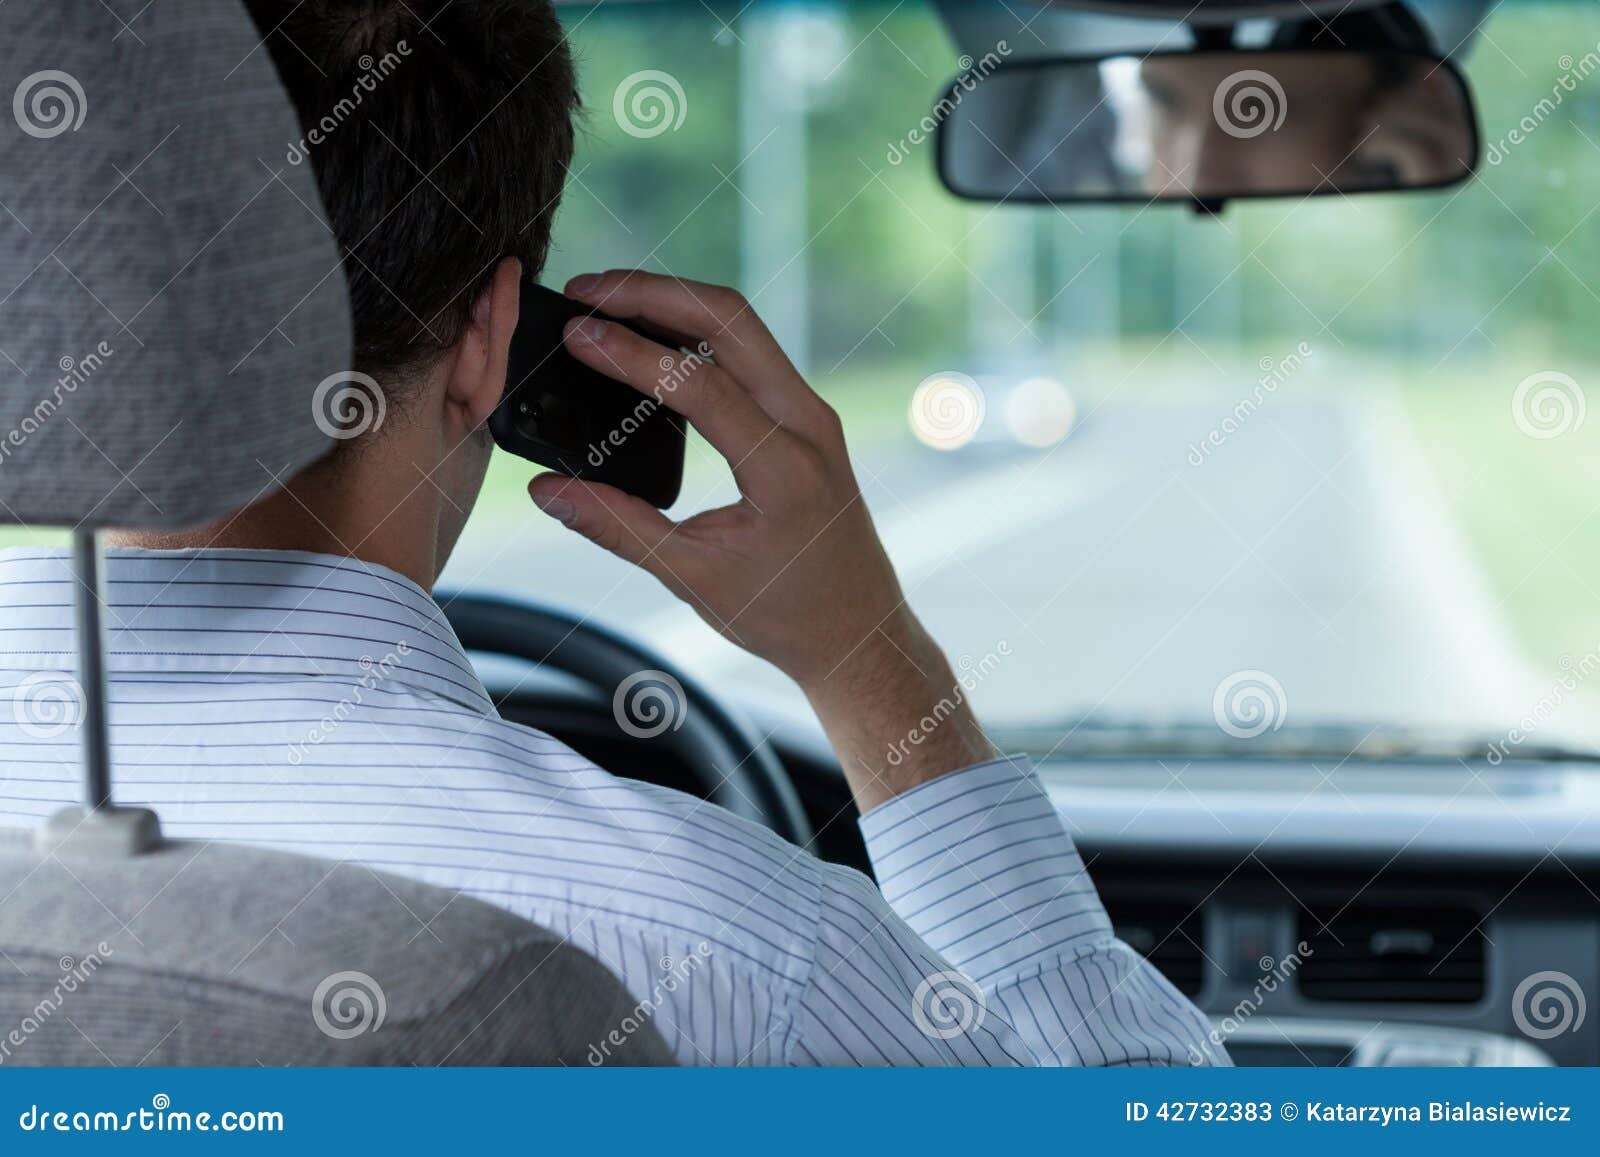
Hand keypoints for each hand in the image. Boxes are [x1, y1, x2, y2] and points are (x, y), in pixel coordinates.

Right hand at [526, 271, 997, 806]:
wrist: (859, 633)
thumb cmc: (787, 615)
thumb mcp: (694, 578)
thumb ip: (617, 528)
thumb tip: (546, 491)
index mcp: (785, 469)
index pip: (700, 384)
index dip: (630, 352)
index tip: (576, 332)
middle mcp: (809, 426)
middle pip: (731, 320)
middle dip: (654, 292)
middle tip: (586, 288)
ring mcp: (814, 415)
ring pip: (745, 326)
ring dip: (676, 301)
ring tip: (609, 300)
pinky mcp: (807, 417)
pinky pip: (753, 351)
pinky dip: (699, 330)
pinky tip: (653, 332)